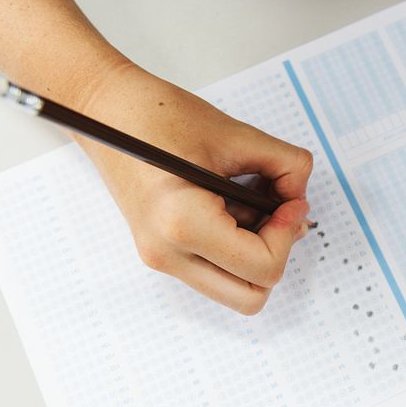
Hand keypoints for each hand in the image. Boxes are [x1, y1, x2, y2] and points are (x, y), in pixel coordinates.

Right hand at [76, 60, 312, 313]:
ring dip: (257, 253)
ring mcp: (161, 258)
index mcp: (182, 224)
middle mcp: (167, 253)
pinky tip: (232, 205)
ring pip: (234, 288)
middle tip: (280, 211)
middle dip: (276, 253)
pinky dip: (237, 247)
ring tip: (250, 202)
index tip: (293, 202)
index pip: (263, 267)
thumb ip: (286, 167)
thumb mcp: (236, 136)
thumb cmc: (157, 115)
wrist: (103, 110)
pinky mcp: (162, 251)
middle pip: (251, 296)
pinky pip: (216, 269)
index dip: (290, 233)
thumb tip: (302, 196)